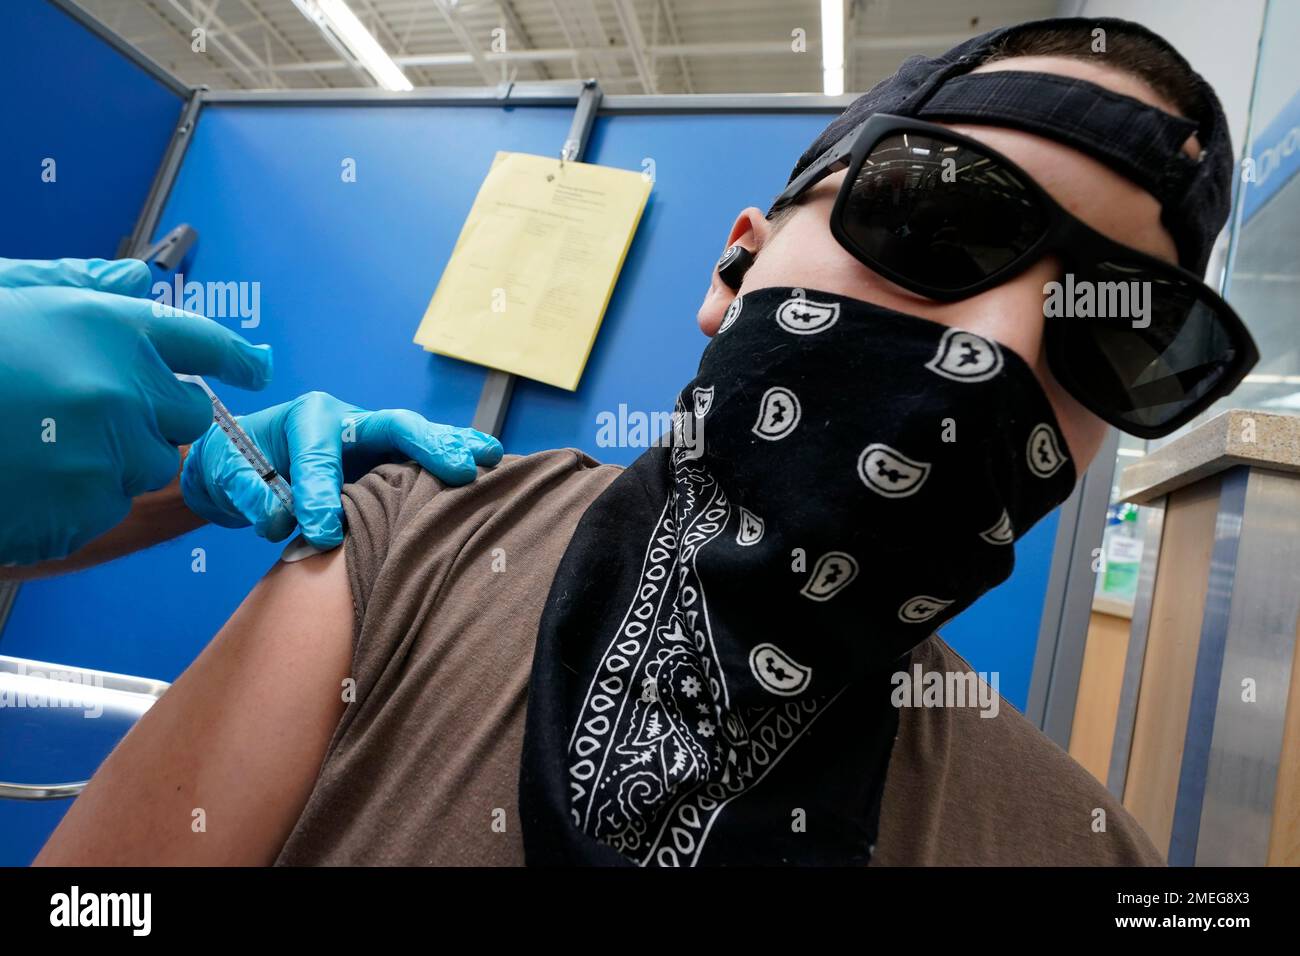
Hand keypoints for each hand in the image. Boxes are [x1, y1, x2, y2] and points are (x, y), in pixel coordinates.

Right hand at [0, 257, 272, 564]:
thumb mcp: (5, 294)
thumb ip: (75, 287)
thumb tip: (137, 283)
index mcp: (109, 326)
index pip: (201, 341)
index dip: (232, 357)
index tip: (256, 368)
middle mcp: (125, 387)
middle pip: (187, 417)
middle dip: (155, 417)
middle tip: (93, 412)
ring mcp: (108, 453)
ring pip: (147, 468)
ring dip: (111, 462)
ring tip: (36, 443)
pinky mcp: (83, 508)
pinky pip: (105, 509)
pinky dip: (74, 502)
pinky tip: (23, 476)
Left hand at [180, 390, 502, 547]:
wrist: (239, 462)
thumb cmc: (232, 464)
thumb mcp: (224, 475)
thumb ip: (251, 495)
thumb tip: (284, 521)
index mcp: (307, 418)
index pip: (320, 457)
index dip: (321, 496)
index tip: (324, 535)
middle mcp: (348, 420)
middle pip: (394, 426)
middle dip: (427, 446)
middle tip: (459, 469)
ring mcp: (372, 440)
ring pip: (417, 439)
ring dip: (454, 448)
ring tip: (489, 458)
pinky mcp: (385, 462)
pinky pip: (420, 460)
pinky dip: (451, 461)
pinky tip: (486, 471)